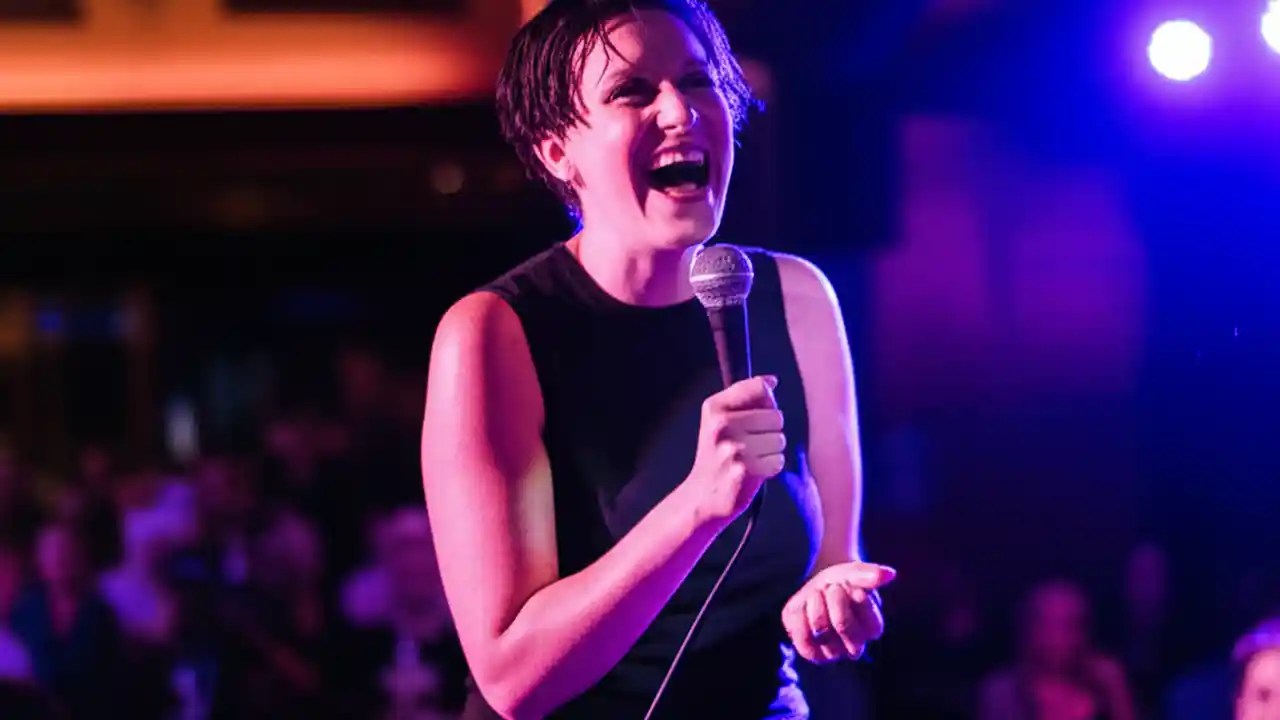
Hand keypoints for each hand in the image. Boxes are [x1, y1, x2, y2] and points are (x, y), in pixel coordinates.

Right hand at [685, 375, 785, 524]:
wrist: (702, 496)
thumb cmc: (715, 455)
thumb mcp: (718, 419)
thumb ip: (744, 396)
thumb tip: (772, 380)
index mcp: (714, 407)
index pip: (760, 389)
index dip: (766, 403)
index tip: (755, 418)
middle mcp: (722, 425)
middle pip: (776, 416)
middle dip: (769, 432)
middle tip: (749, 446)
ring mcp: (733, 448)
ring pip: (779, 440)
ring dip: (771, 452)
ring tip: (750, 459)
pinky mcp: (745, 470)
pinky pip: (778, 461)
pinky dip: (771, 468)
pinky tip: (753, 472)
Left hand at [782, 562, 895, 662]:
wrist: (819, 588)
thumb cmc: (842, 583)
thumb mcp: (855, 573)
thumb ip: (871, 574)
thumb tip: (889, 574)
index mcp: (872, 629)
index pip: (870, 622)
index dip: (857, 598)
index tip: (851, 585)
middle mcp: (855, 646)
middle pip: (842, 625)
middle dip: (835, 598)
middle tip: (832, 587)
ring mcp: (832, 652)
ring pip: (820, 630)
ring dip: (816, 604)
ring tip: (817, 594)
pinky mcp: (810, 651)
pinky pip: (801, 636)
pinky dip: (799, 616)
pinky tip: (804, 606)